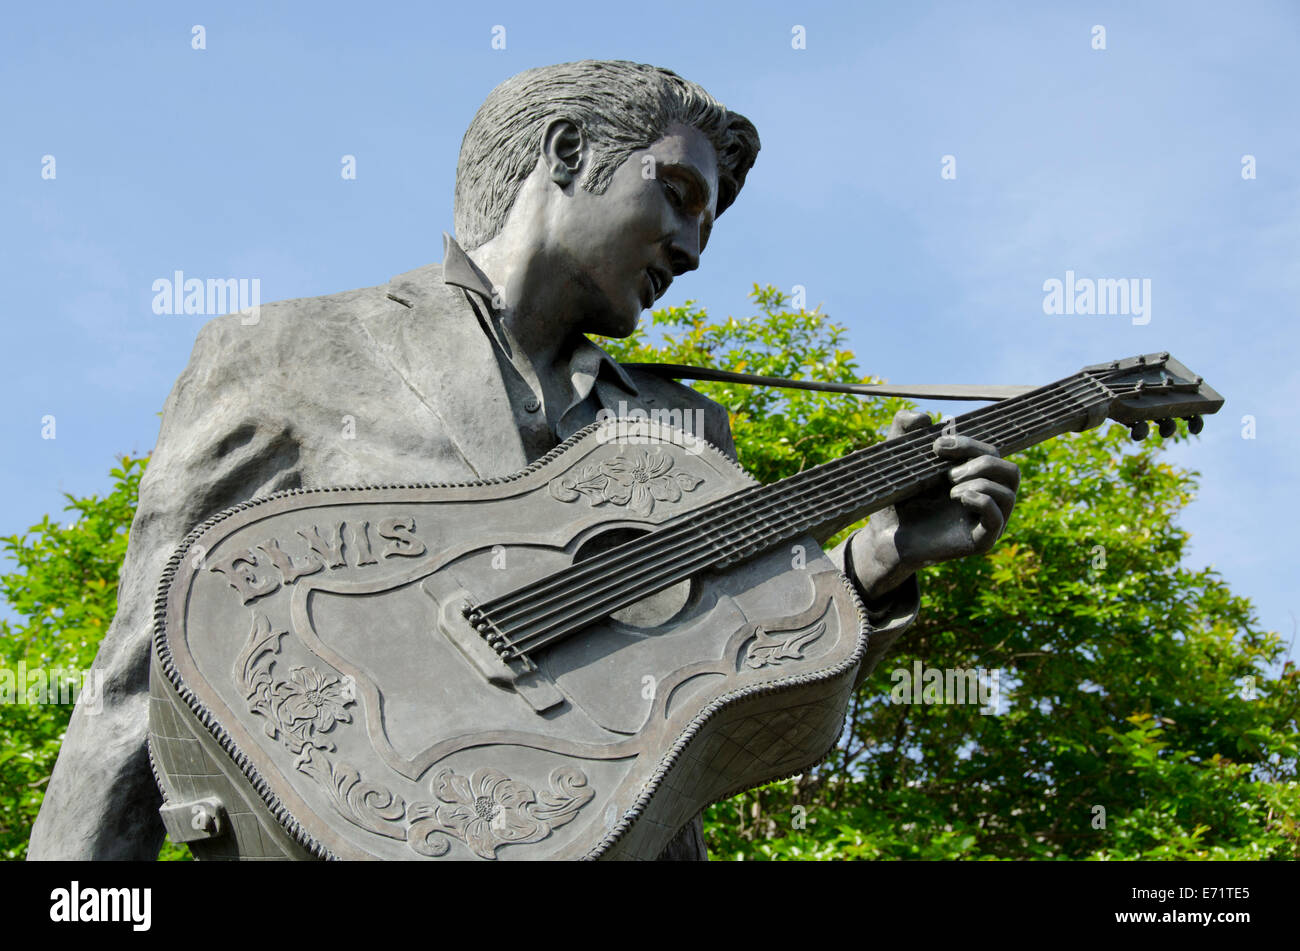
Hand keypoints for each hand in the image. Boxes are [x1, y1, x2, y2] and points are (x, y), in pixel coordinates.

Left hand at [850, 409, 1019, 600]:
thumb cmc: (899, 496)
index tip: (937, 446)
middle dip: (981, 462)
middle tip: (948, 473)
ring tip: (950, 490)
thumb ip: (904, 430)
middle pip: (1010, 471)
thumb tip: (922, 417)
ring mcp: (986, 520)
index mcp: (976, 477)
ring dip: (979, 483)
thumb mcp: (900, 459)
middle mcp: (988, 497)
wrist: (887, 533)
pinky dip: (982, 502)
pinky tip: (959, 497)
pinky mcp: (980, 541)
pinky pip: (997, 519)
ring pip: (1008, 493)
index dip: (969, 443)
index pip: (991, 452)